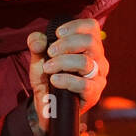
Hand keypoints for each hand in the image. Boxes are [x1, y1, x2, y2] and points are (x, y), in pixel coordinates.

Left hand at [26, 19, 108, 135]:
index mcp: (89, 48)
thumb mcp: (38, 60)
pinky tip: (54, 80)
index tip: (57, 34)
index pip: (92, 27)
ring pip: (86, 63)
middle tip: (50, 52)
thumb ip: (37, 46)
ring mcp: (98, 78)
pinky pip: (84, 84)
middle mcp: (98, 60)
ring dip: (63, 62)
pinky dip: (66, 80)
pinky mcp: (94, 95)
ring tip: (48, 68)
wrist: (47, 108)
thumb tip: (39, 39)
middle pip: (90, 42)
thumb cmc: (47, 80)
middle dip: (66, 44)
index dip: (75, 26)